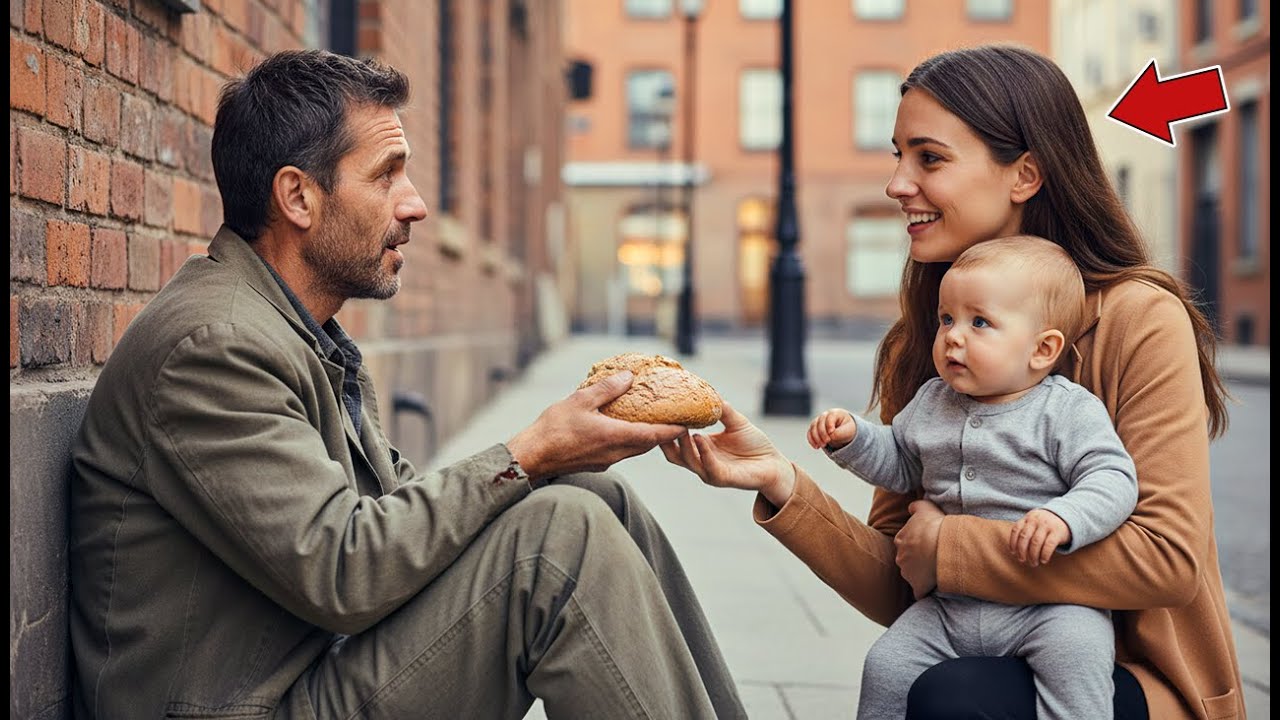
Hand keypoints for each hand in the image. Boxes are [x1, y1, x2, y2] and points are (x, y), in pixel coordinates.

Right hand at [507, 371, 686, 482]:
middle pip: (648, 444)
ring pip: (635, 449)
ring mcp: (606, 461)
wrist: (531, 457)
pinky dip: (630, 441)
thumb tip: (629, 377)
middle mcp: (615, 453)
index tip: (689, 422)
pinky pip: (621, 452)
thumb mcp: (580, 400)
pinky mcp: (596, 463)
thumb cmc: (553, 429)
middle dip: (663, 433)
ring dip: (646, 438)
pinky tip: (623, 429)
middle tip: (676, 419)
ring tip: (654, 422)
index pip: (654, 435)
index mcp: (615, 437)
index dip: (673, 429)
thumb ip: (607, 389)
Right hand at [659, 402, 796, 507]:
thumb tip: (707, 391)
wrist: (774, 463)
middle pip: (674, 454)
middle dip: (666, 439)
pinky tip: (700, 438)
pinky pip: (709, 467)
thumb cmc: (754, 444)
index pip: (674, 441)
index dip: (666, 429)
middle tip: (662, 421)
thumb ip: (721, 409)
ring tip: (681, 427)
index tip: (658, 412)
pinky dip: (703, 453)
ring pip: (688, 461)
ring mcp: (710, 472)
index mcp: (701, 448)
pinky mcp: (723, 478)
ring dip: (683, 445)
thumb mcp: (736, 422)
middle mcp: (701, 461)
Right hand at [807, 408, 856, 449]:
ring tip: (822, 445)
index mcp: (835, 413)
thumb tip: (830, 436)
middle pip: (820, 422)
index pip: (830, 417)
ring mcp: (818, 421)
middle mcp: (825, 415)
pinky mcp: (814, 428)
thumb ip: (839, 433)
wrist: (843, 431)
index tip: (831, 432)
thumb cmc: (847, 429)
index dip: (829, 424)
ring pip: (813, 427)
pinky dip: (812, 440)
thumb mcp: (847, 431)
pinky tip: (816, 447)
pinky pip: (809, 433)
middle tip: (827, 441)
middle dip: (822, 433)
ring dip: (816, 437)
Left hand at [895, 500, 944, 598]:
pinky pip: (919, 591)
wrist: (942, 544)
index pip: (906, 542)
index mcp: (901, 539)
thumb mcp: (925, 507)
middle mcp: (900, 556)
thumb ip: (916, 506)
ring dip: (921, 574)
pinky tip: (933, 588)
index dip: (918, 544)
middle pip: (907, 559)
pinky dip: (925, 590)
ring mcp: (908, 572)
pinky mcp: (917, 586)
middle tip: (933, 557)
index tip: (928, 544)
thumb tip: (911, 507)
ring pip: (912, 575)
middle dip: (917, 559)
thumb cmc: (934, 525)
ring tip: (935, 571)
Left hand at [1009, 509, 1070, 566]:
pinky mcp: (1057, 532)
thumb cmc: (1045, 525)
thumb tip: (1014, 551)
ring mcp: (1047, 525)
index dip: (1013, 542)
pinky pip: (1049, 545)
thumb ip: (1025, 531)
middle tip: (1022, 560)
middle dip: (1021, 551)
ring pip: (1035, 542)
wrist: (1068, 516)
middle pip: (1024, 537)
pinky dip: (1044, 555)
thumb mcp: (1034, 522)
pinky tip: (1043, 560)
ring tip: (1033, 563)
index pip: (1016, 530)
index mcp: (1028, 518)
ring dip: (1033, 555)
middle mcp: (1036, 520)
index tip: (1013, 553)